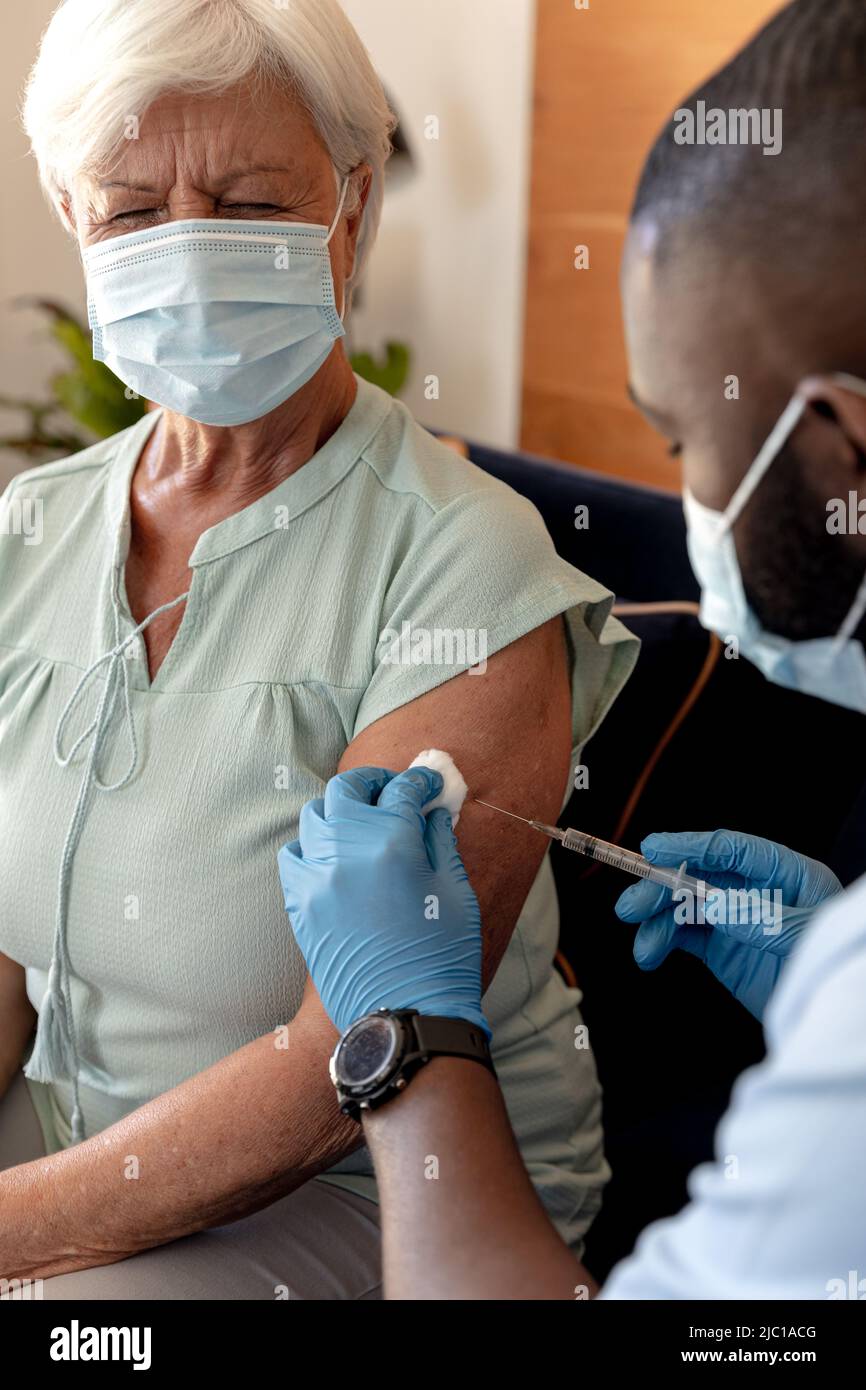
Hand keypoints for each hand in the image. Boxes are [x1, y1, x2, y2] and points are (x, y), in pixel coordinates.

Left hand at [278, 766, 488, 1036]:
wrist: (405, 1017)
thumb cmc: (442, 956)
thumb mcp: (456, 891)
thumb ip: (440, 840)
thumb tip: (432, 810)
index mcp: (393, 842)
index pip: (402, 789)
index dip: (420, 781)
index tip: (428, 785)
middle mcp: (347, 851)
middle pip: (349, 790)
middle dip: (373, 782)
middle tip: (391, 789)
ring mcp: (317, 878)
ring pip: (315, 817)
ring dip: (340, 811)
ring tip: (360, 821)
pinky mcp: (300, 906)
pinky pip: (293, 857)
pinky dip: (312, 846)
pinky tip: (333, 856)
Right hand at [615, 829, 841, 1019]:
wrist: (831, 1015)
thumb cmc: (834, 967)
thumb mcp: (805, 937)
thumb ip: (761, 919)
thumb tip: (713, 903)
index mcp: (787, 875)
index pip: (733, 850)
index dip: (691, 847)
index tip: (653, 848)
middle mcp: (756, 892)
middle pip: (699, 878)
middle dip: (661, 890)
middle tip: (630, 907)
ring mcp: (736, 920)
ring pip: (684, 908)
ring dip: (657, 923)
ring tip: (643, 949)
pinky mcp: (722, 949)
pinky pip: (684, 937)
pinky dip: (661, 942)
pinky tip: (649, 954)